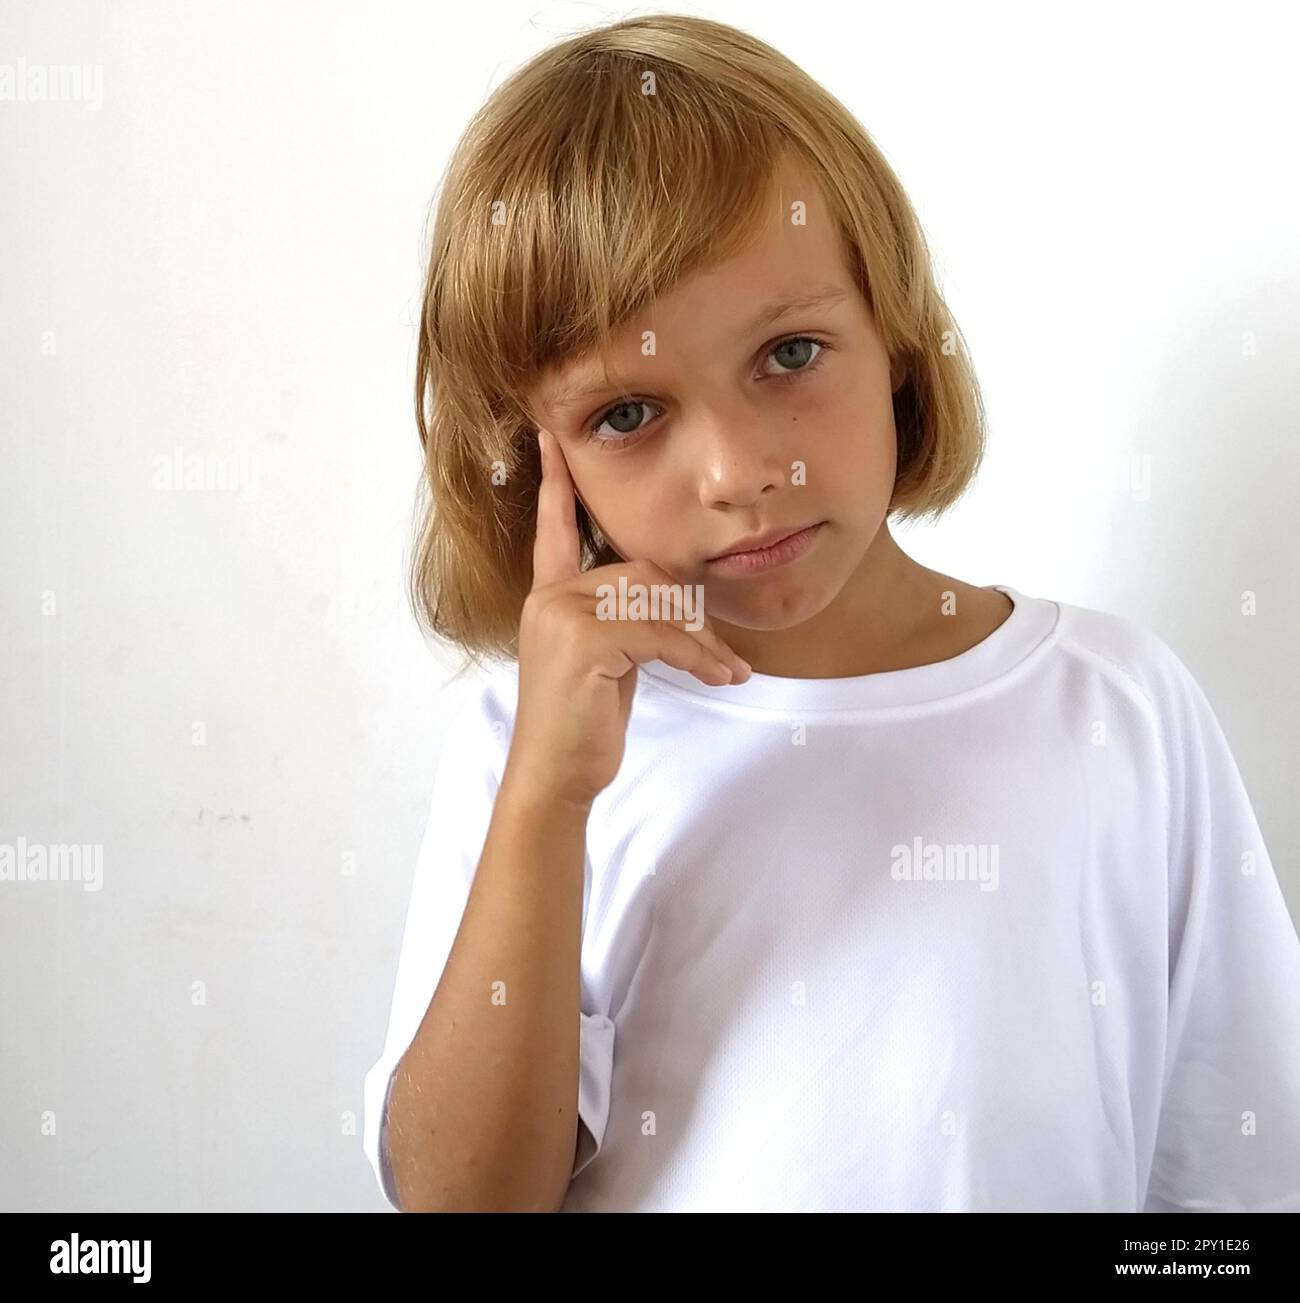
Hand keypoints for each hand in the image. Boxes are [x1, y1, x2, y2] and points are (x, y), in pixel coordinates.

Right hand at [506, 429, 750, 808]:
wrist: (556, 775)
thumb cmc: (582, 724)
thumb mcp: (605, 662)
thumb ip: (624, 621)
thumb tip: (677, 606)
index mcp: (551, 598)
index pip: (553, 530)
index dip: (555, 485)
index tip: (551, 439)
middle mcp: (550, 598)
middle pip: (642, 571)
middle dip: (690, 612)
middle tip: (719, 653)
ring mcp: (561, 616)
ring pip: (655, 601)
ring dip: (701, 638)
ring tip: (726, 670)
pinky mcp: (583, 640)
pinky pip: (659, 633)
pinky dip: (697, 655)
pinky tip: (717, 676)